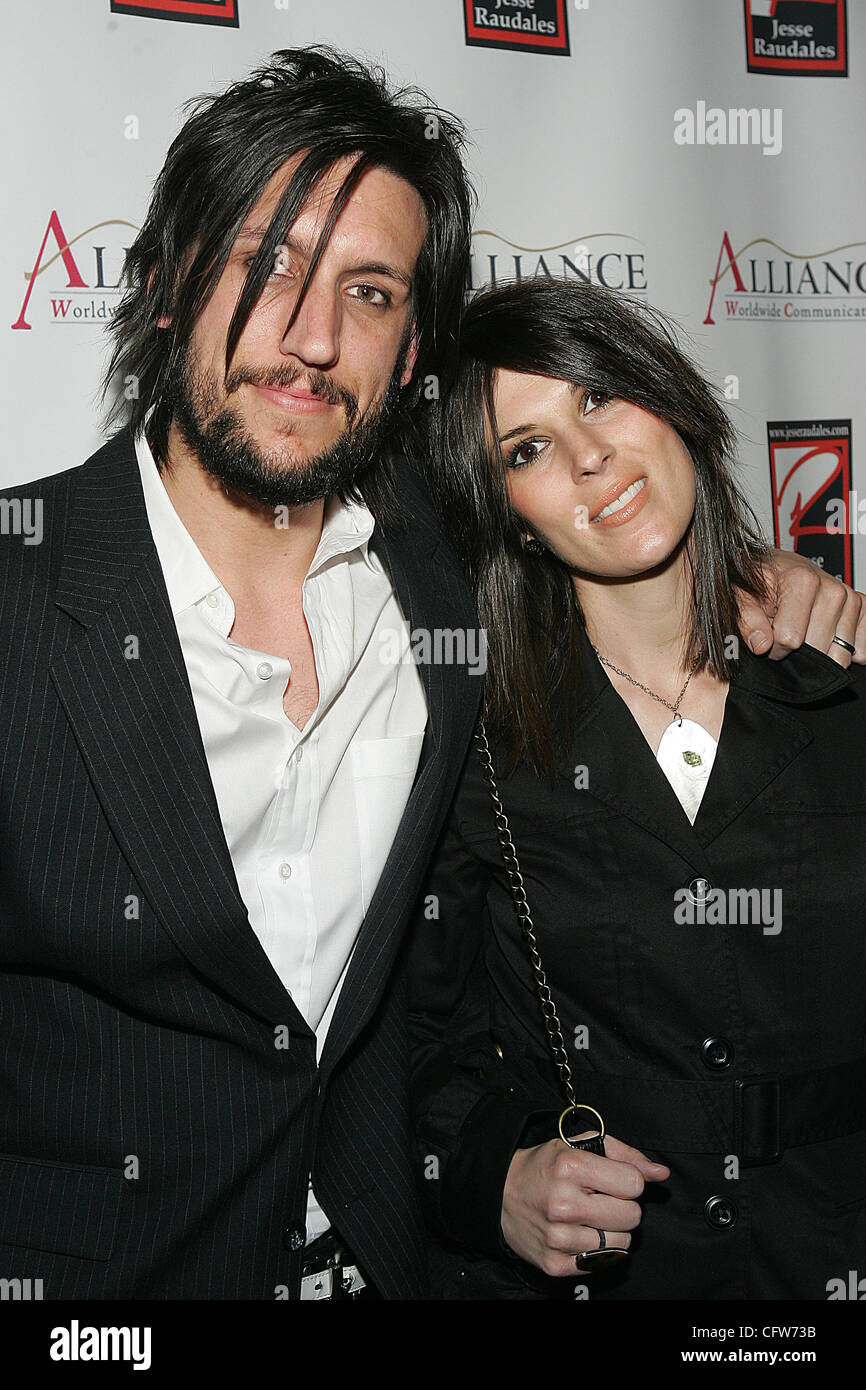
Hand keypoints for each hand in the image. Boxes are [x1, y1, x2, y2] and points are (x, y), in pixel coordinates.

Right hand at [501, 1133, 669, 1276]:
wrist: (500, 1195)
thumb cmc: (545, 1167)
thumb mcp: (579, 1146)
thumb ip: (625, 1156)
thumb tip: (661, 1174)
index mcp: (570, 1167)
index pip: (634, 1184)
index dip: (627, 1181)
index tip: (611, 1180)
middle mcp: (563, 1203)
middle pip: (632, 1216)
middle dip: (622, 1206)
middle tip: (600, 1198)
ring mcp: (558, 1237)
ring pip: (622, 1243)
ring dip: (612, 1229)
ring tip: (589, 1216)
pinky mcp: (555, 1263)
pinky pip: (603, 1263)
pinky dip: (598, 1251)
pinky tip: (580, 1234)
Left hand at [736, 550, 864, 665]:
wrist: (779, 569)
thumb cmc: (761, 581)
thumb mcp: (740, 594)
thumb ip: (747, 618)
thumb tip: (761, 644)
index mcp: (803, 581)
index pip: (790, 639)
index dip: (773, 645)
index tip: (767, 633)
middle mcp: (832, 590)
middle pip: (817, 650)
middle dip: (796, 651)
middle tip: (784, 630)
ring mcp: (851, 601)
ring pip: (839, 656)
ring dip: (819, 651)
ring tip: (803, 629)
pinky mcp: (863, 611)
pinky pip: (862, 650)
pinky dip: (841, 650)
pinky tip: (824, 636)